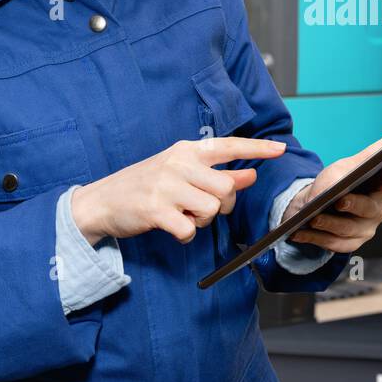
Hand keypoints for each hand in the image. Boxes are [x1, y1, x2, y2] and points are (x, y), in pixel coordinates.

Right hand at [72, 137, 286, 244]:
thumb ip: (214, 174)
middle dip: (222, 205)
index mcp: (186, 151)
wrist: (102, 202)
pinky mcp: (155, 210)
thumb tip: (249, 175)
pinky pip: (190, 230)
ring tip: (183, 215)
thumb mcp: (180, 173)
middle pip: (225, 188)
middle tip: (202, 208)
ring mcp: (166, 186)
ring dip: (202, 221)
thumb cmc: (146, 186)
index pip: (228, 146)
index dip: (256, 149)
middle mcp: (178, 164)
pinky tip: (173, 229)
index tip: (279, 149)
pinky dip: (186, 236)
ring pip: (211, 210)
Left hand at [283, 136, 381, 253]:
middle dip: (353, 205)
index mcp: (380, 189)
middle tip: (340, 201)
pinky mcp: (349, 244)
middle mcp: (377, 211)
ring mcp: (364, 230)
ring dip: (328, 224)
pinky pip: (332, 243)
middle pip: (367, 208)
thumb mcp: (345, 167)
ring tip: (313, 219)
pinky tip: (299, 233)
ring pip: (347, 229)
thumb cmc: (335, 183)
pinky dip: (315, 238)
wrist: (317, 206)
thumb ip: (365, 157)